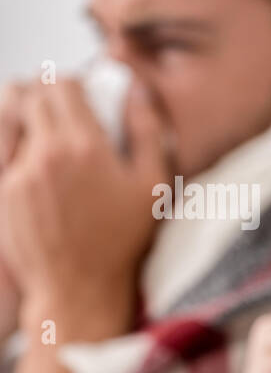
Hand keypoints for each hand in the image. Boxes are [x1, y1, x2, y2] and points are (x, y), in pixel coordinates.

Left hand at [0, 79, 168, 339]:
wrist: (79, 289)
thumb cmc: (123, 242)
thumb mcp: (153, 186)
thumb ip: (147, 131)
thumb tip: (135, 90)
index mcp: (85, 147)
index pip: (63, 83)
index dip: (75, 84)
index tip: (85, 98)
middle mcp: (45, 153)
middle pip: (32, 94)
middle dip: (49, 96)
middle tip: (69, 114)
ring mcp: (18, 172)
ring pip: (13, 120)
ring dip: (30, 119)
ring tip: (51, 138)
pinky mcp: (2, 191)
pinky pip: (7, 151)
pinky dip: (22, 150)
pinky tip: (43, 171)